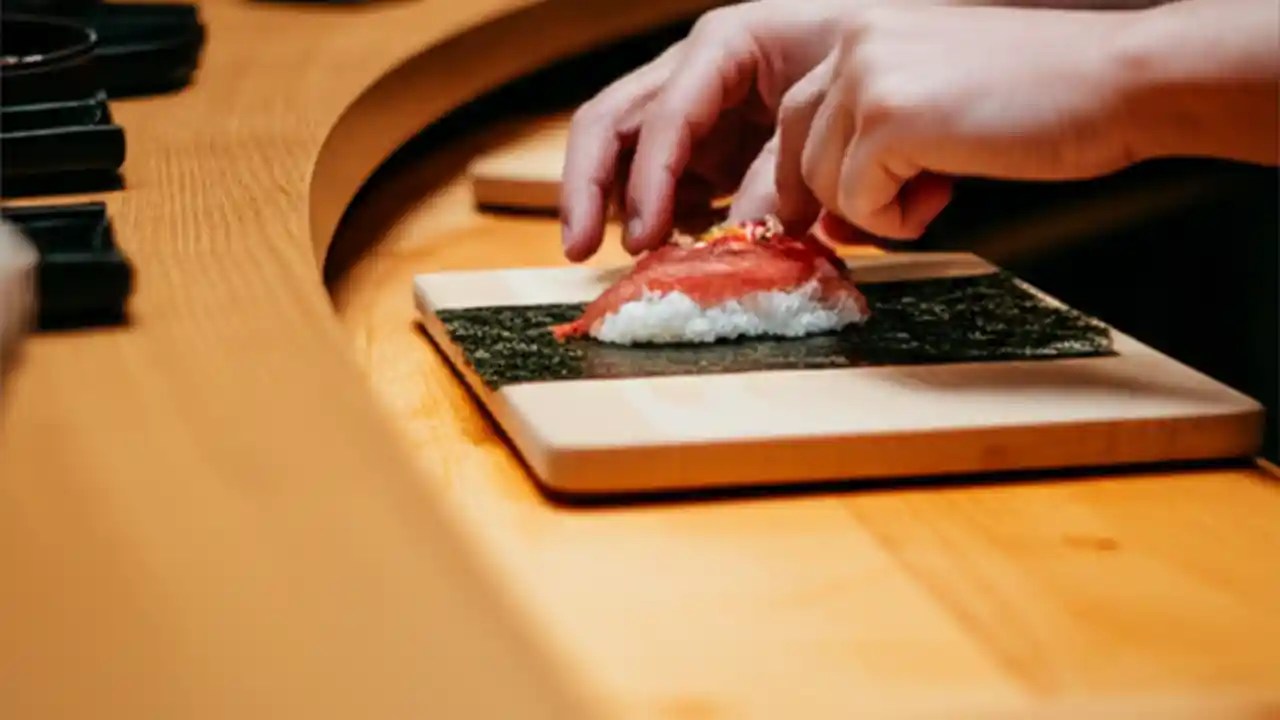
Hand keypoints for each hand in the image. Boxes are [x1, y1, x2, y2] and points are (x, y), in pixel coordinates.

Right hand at [559, 0, 861, 261]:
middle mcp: (693, 72)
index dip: (647, 182)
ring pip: (624, 153)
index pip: (664, 115)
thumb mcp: (826, 115)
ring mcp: (696, 110)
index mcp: (723, 46)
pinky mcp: (708, 145)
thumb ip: (780, 174)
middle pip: (609, 123)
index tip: (643, 240)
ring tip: (632, 258)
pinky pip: (665, 182)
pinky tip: (676, 246)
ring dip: (615, 206)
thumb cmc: (867, 68)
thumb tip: (738, 236)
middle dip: (586, 188)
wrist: (898, 64)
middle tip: (578, 250)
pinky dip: (661, 216)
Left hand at [777, 5, 1136, 240]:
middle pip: (796, 147)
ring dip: (875, 207)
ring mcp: (866, 78)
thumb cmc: (1045, 93)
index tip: (837, 209)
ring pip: (822, 181)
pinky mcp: (887, 121)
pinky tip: (947, 193)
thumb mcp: (938, 97)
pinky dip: (897, 221)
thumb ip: (875, 132)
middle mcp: (855, 41)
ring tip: (939, 189)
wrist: (1116, 79)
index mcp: (867, 29)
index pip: (798, 112)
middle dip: (831, 197)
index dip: (813, 171)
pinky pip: (856, 204)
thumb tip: (825, 210)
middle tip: (889, 212)